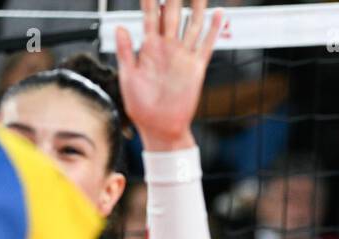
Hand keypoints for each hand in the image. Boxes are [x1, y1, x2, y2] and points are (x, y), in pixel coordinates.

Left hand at [115, 0, 222, 151]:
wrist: (159, 127)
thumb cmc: (141, 105)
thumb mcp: (127, 77)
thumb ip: (125, 51)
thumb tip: (120, 27)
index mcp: (149, 47)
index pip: (150, 14)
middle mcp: (168, 48)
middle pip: (172, 13)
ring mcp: (183, 57)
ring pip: (191, 24)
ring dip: (196, 6)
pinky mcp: (196, 69)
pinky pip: (206, 46)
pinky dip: (213, 30)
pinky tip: (218, 15)